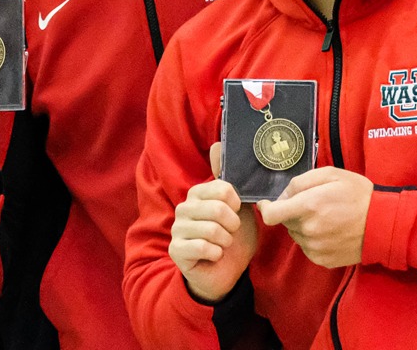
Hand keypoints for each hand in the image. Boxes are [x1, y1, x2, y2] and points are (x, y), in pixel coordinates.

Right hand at [171, 166, 259, 304]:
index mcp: (197, 194)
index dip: (237, 205)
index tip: (235, 214)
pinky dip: (217, 254)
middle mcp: (184, 208)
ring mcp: (177, 229)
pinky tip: (213, 256)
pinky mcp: (176, 250)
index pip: (223, 189)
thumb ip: (229, 180)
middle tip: (230, 233)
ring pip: (212, 230)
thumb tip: (217, 144)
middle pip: (218, 209)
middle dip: (233, 226)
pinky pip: (204, 248)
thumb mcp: (240, 208)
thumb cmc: (233, 238)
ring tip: (222, 245)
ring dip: (226, 242)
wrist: (226, 272)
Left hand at [256, 166, 372, 268]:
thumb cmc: (358, 194)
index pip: (271, 215)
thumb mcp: (330, 174)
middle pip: (285, 222)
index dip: (266, 208)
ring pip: (296, 235)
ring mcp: (316, 248)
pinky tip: (329, 232)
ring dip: (303, 226)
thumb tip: (283, 196)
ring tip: (325, 218)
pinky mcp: (323, 260)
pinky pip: (307, 248)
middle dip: (292, 212)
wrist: (384, 224)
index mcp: (308, 206)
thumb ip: (300, 182)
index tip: (267, 204)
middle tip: (313, 205)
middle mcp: (309, 230)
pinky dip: (312, 240)